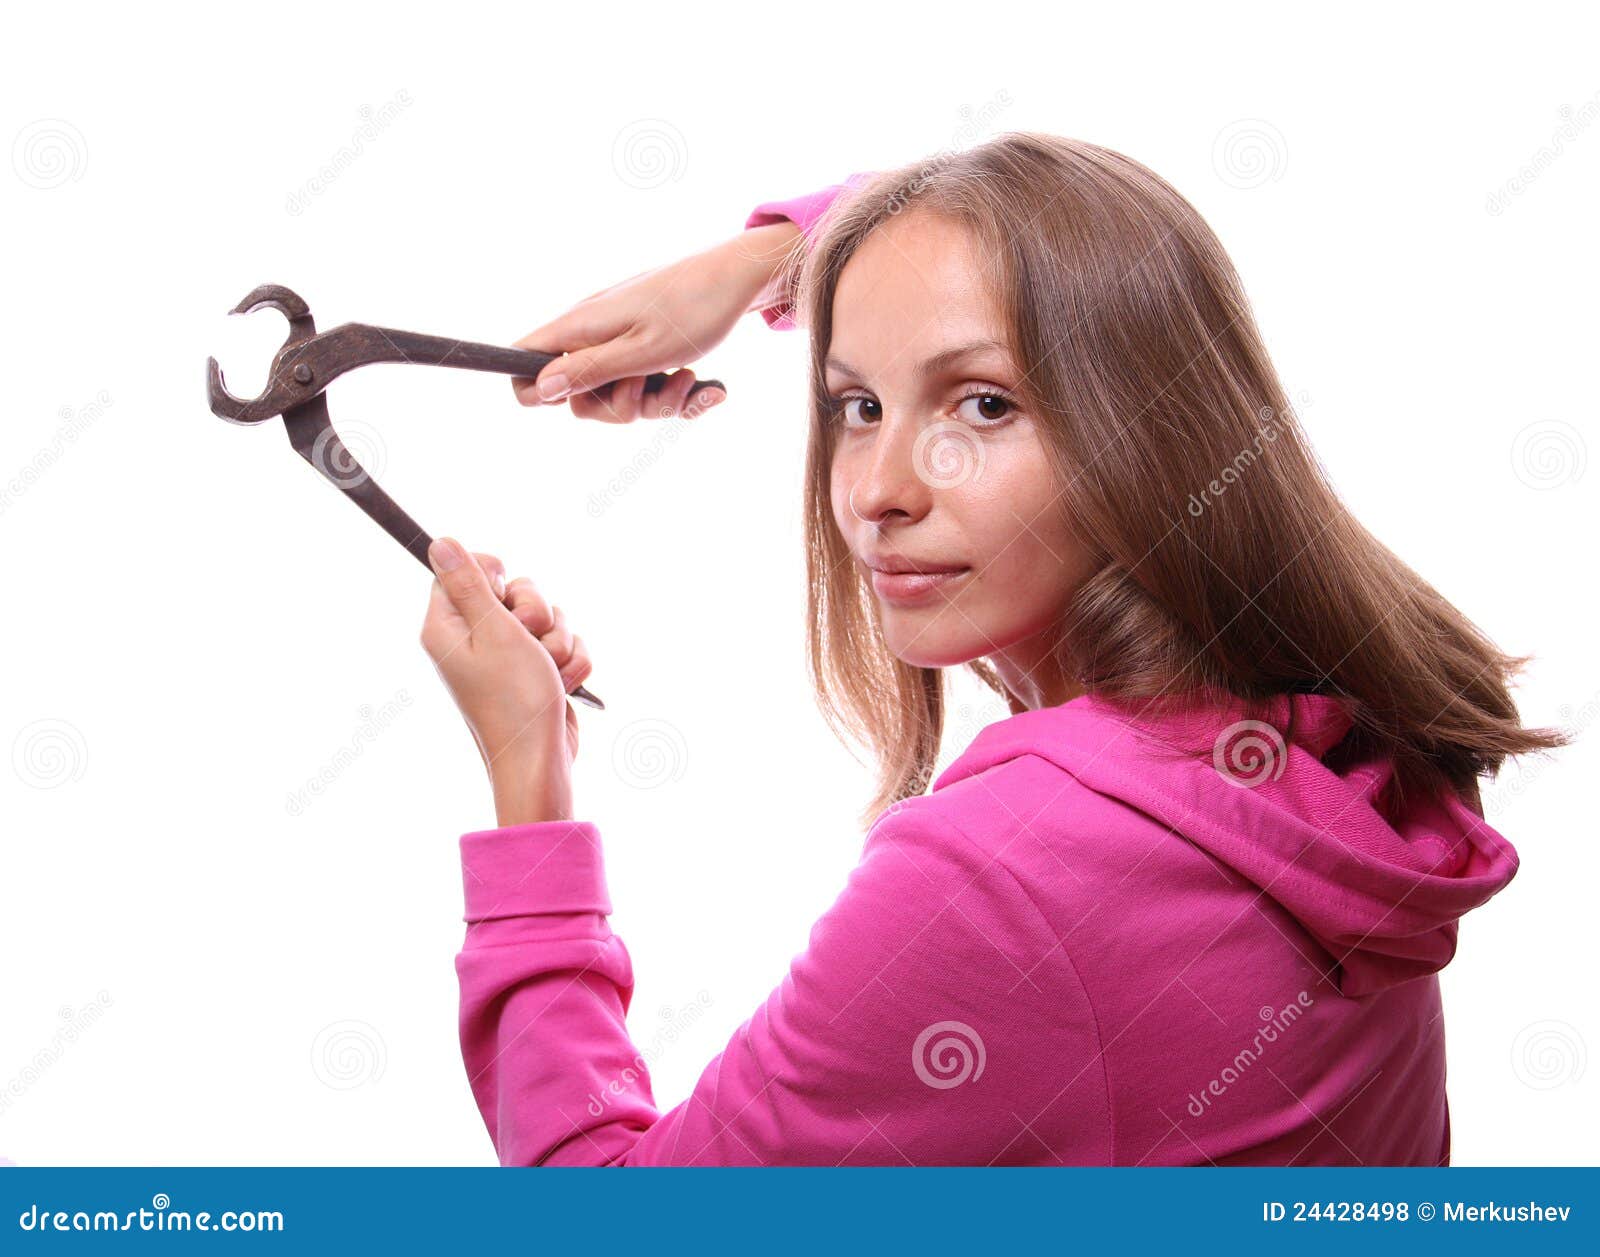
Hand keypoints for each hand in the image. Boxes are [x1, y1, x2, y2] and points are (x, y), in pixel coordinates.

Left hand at [419, 537, 593, 824]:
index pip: (467, 570)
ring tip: (546, 673)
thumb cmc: (513, 701)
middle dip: (537, 615)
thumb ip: (470, 584)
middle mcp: (474, 638)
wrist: (541, 760)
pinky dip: (570, 664)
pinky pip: (566, 643)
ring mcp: (508, 656)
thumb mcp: (493, 632)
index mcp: (448, 626)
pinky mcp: (536, 670)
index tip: (504, 603)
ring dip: (558, 644)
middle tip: (527, 643)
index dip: (496, 579)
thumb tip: (440, 541)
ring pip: (549, 616)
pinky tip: (560, 687)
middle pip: (516, 590)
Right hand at [511, 220, 802, 421]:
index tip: (576, 399)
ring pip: (621, 396)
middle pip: (579, 397)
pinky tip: (707, 387)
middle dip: (619, 408)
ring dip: (658, 402)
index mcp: (580, 328)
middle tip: (651, 388)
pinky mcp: (648, 348)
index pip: (523, 359)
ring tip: (687, 379)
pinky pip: (651, 389)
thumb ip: (588, 371)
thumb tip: (537, 390)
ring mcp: (621, 340)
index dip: (533, 390)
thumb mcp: (642, 352)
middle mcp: (594, 333)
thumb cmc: (693, 311)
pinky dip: (678, 395)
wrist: (741, 278)